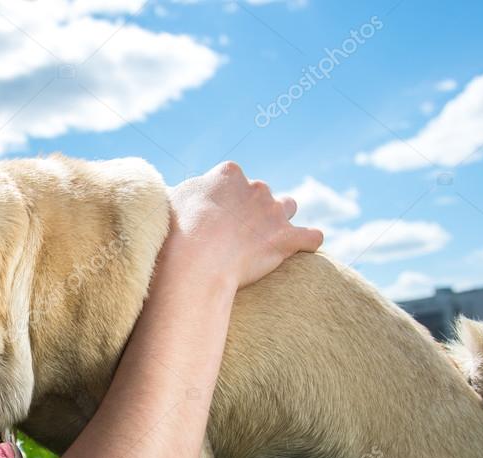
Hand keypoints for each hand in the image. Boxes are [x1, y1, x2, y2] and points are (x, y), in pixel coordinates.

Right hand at [167, 161, 322, 289]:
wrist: (196, 259)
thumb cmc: (177, 231)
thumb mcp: (170, 201)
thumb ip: (183, 194)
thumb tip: (180, 196)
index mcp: (228, 174)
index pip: (232, 178)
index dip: (223, 198)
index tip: (213, 217)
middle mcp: (256, 187)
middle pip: (260, 192)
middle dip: (252, 209)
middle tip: (233, 234)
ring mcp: (274, 212)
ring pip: (288, 206)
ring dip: (280, 219)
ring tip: (266, 238)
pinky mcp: (287, 239)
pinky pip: (311, 237)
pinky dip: (307, 242)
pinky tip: (300, 248)